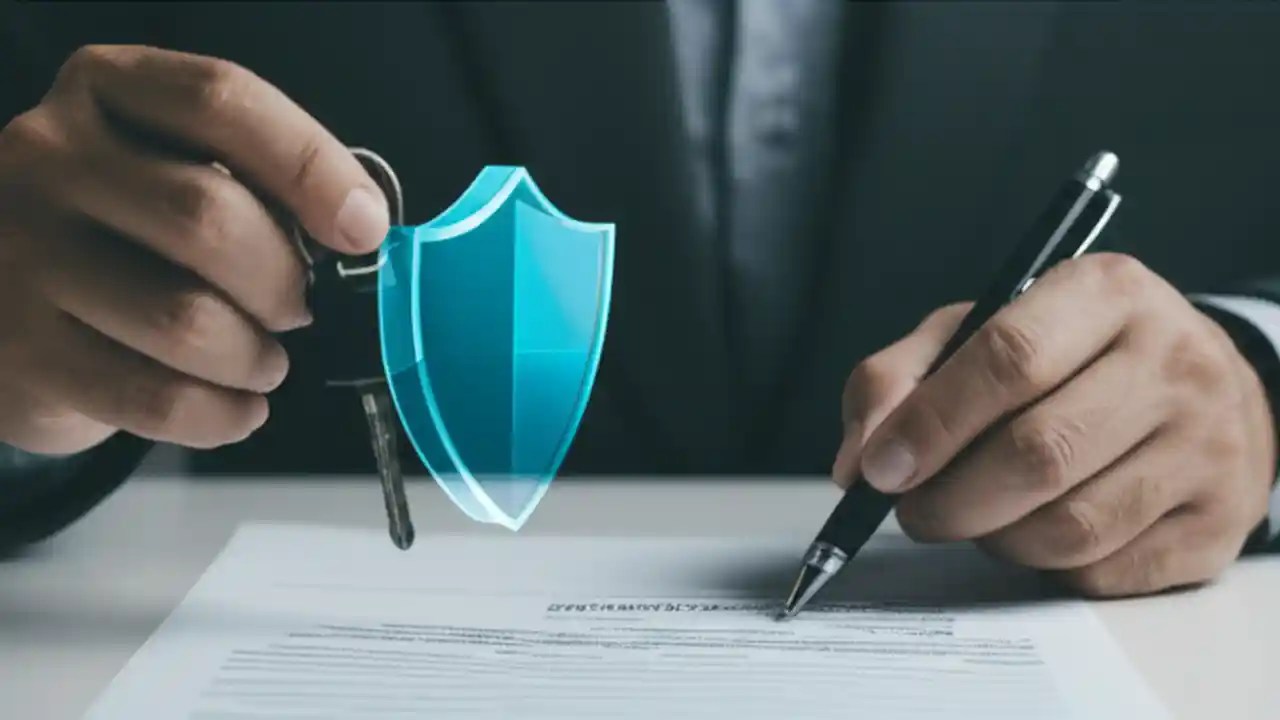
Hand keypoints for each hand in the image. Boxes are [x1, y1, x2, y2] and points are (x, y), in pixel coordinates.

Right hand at [0, 45, 388, 454]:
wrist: (9, 300)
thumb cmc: (127, 230)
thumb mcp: (177, 169)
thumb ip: (258, 181)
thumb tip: (359, 228)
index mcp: (109, 90)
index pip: (222, 102)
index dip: (310, 166)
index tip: (364, 228)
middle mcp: (50, 155)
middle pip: (208, 217)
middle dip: (283, 282)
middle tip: (296, 310)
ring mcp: (23, 251)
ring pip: (184, 319)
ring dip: (254, 358)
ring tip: (264, 362)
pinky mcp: (21, 349)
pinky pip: (152, 396)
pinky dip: (220, 414)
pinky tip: (237, 409)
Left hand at [833, 253, 1276, 596]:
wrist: (1204, 393)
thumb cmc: (1067, 361)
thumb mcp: (977, 334)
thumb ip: (899, 380)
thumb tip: (857, 463)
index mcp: (1105, 293)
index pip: (1010, 359)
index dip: (933, 423)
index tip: (880, 469)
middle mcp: (1172, 362)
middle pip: (1038, 453)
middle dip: (950, 499)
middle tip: (913, 510)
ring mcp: (1206, 446)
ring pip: (1069, 526)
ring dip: (994, 538)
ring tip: (977, 516)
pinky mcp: (1217, 524)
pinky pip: (1103, 570)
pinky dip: (1047, 567)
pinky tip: (1038, 532)